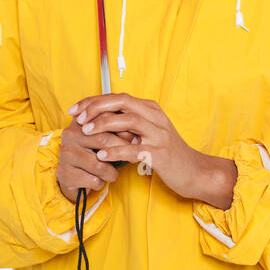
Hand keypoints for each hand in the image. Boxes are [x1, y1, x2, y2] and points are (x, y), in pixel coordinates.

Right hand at [56, 104, 135, 204]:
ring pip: (99, 164)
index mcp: (79, 121)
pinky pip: (93, 180)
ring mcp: (65, 154)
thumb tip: (137, 135)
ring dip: (111, 173)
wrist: (73, 178)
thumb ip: (117, 131)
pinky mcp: (65, 173)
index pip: (105, 118)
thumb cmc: (93, 155)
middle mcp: (69, 134)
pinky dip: (101, 183)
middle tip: (132, 158)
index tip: (135, 140)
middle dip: (122, 151)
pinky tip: (98, 181)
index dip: (124, 129)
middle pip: (103, 140)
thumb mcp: (104, 140)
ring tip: (111, 173)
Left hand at [69, 92, 213, 202]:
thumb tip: (98, 120)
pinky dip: (116, 150)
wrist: (195, 172)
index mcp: (150, 109)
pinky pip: (134, 149)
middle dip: (96, 107)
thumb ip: (128, 125)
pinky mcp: (160, 153)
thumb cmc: (168, 153)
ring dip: (104, 124)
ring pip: (128, 120)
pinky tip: (102, 155)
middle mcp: (155, 117)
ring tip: (85, 131)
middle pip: (122, 102)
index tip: (75, 109)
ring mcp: (159, 134)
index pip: (118, 97)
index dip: (94, 101)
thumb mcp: (148, 133)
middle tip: (77, 117)